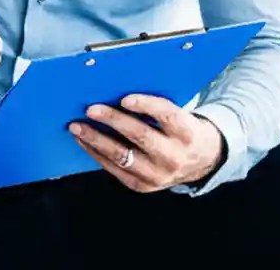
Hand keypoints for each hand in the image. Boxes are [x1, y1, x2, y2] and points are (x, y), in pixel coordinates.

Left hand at [68, 94, 224, 192]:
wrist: (201, 161)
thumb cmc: (182, 130)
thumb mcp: (180, 116)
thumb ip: (156, 108)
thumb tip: (116, 93)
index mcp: (186, 132)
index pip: (167, 115)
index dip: (146, 105)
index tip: (124, 98)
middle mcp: (173, 155)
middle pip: (140, 136)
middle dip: (113, 121)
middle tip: (91, 109)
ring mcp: (158, 175)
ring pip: (122, 155)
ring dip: (96, 139)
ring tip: (77, 127)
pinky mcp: (143, 186)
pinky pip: (114, 169)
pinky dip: (96, 153)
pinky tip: (84, 141)